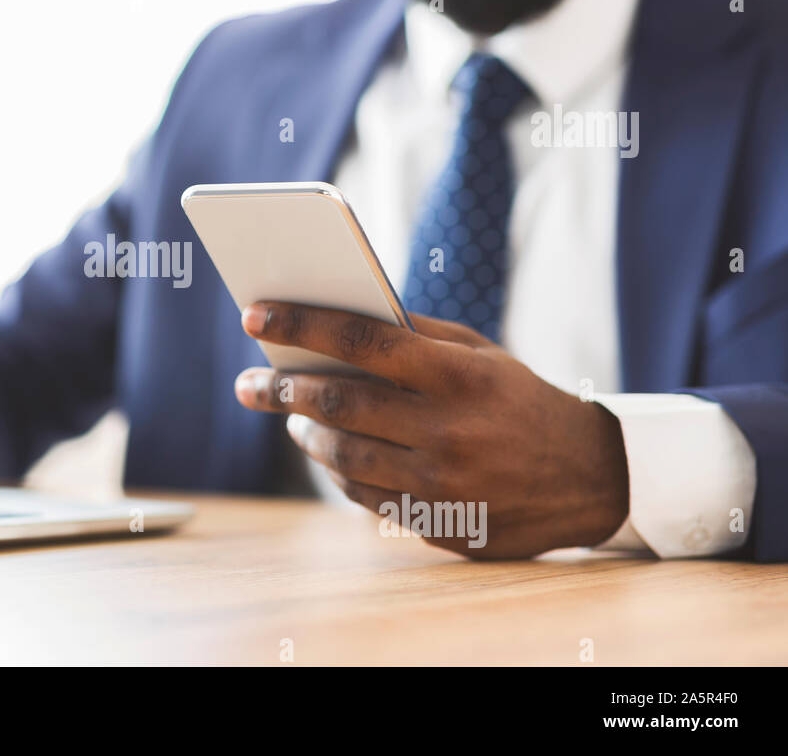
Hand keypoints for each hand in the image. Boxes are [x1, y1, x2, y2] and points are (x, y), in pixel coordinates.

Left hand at [234, 302, 629, 558]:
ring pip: (344, 456)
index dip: (301, 325)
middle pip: (340, 403)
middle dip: (281, 390)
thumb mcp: (481, 355)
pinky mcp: (439, 524)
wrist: (591, 478)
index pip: (362, 340)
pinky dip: (337, 470)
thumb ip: (416, 335)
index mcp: (459, 376)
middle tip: (248, 383)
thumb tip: (338, 319)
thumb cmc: (521, 400)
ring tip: (288, 414)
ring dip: (305, 432)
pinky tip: (326, 449)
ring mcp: (442, 484)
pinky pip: (366, 496)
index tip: (254, 316)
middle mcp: (447, 431)